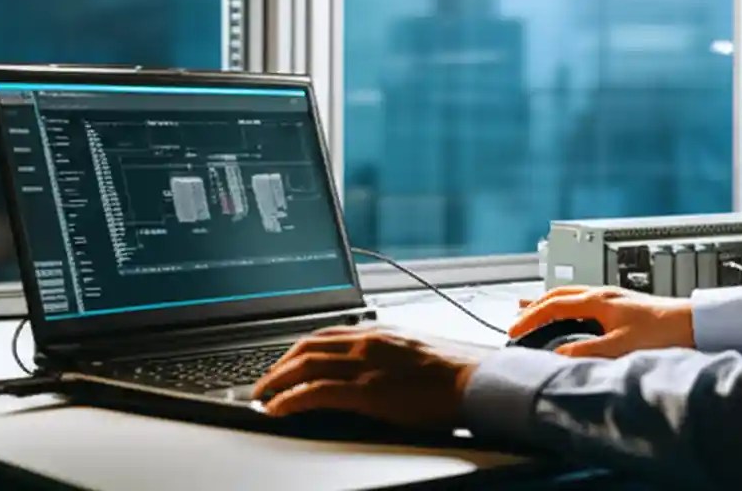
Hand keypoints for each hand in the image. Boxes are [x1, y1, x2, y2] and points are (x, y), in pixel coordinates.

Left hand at [252, 326, 485, 429]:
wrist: (479, 381)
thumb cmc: (458, 372)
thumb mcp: (418, 353)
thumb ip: (391, 356)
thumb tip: (374, 372)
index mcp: (381, 332)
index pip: (326, 334)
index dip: (298, 350)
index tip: (286, 363)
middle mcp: (369, 341)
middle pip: (308, 345)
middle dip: (279, 364)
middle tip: (263, 382)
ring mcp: (367, 364)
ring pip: (306, 364)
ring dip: (276, 381)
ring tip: (262, 396)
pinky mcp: (368, 390)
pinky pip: (317, 392)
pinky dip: (291, 399)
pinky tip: (278, 409)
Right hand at [512, 286, 694, 357]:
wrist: (693, 324)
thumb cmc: (663, 332)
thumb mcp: (620, 346)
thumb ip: (586, 351)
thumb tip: (557, 357)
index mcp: (599, 300)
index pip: (553, 305)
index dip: (531, 318)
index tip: (514, 331)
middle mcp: (604, 294)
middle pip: (559, 294)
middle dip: (534, 306)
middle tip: (516, 319)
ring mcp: (614, 298)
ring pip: (572, 295)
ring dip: (550, 303)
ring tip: (533, 308)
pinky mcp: (623, 306)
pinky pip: (584, 301)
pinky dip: (568, 307)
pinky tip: (572, 316)